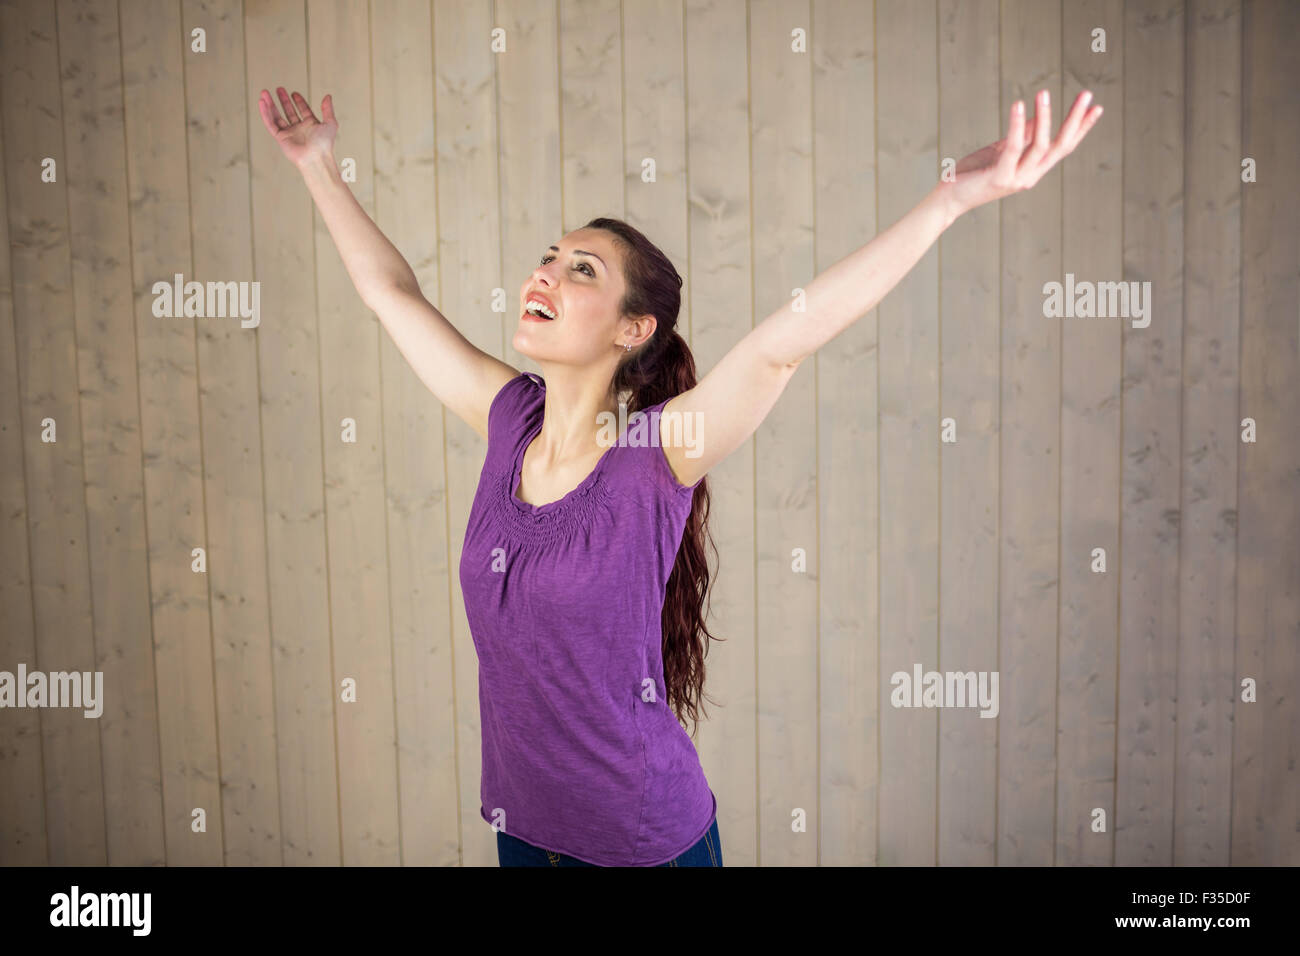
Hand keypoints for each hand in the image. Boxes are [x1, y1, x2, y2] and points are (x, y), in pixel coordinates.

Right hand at [257, 87, 337, 168]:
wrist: (315, 158)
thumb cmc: (324, 144)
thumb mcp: (330, 123)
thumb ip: (328, 109)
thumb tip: (328, 96)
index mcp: (311, 125)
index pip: (303, 110)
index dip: (299, 102)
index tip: (294, 93)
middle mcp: (299, 129)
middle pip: (289, 111)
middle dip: (284, 100)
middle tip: (279, 89)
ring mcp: (289, 133)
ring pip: (277, 116)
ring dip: (270, 104)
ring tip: (265, 92)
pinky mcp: (280, 138)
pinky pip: (270, 124)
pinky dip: (265, 113)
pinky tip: (262, 102)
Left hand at [943, 89, 1102, 218]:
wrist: (949, 198)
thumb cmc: (974, 173)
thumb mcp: (1001, 151)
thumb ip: (1021, 137)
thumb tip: (1037, 117)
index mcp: (1033, 169)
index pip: (1064, 147)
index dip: (1081, 128)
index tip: (1096, 107)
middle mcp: (1030, 176)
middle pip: (1060, 146)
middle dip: (1075, 120)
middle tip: (1087, 94)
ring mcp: (1017, 178)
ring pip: (1040, 145)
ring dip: (1044, 117)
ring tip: (1044, 93)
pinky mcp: (999, 176)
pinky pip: (1013, 147)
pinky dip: (1017, 125)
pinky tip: (1018, 105)